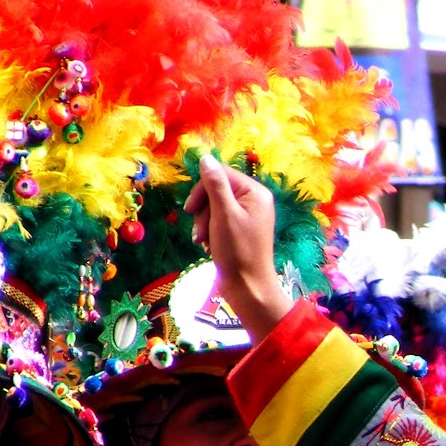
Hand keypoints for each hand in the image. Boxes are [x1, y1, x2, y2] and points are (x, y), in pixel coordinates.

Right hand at [184, 154, 292, 338]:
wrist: (247, 288)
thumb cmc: (237, 251)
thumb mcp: (223, 214)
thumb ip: (215, 185)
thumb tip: (206, 157)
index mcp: (255, 193)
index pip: (221, 174)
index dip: (202, 190)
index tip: (190, 209)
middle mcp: (254, 201)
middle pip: (216, 190)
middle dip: (203, 210)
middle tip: (198, 231)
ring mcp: (247, 216)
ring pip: (214, 207)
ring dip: (204, 223)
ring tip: (204, 242)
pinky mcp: (240, 230)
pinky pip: (218, 221)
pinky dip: (210, 232)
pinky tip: (209, 246)